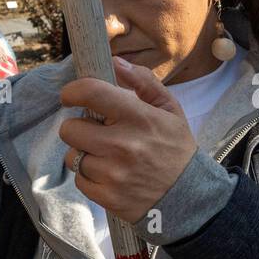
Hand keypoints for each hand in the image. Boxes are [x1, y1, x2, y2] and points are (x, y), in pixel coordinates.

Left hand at [60, 57, 197, 222]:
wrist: (189, 194)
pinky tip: (109, 175)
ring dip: (85, 154)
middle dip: (79, 128)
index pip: (91, 93)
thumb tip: (115, 62)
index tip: (70, 96)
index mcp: (138, 118)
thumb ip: (144, 82)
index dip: (73, 91)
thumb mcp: (169, 109)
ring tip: (106, 156)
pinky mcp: (107, 197)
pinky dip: (90, 177)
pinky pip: (80, 180)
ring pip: (73, 156)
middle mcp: (123, 145)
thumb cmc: (176, 147)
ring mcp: (113, 173)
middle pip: (70, 129)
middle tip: (96, 132)